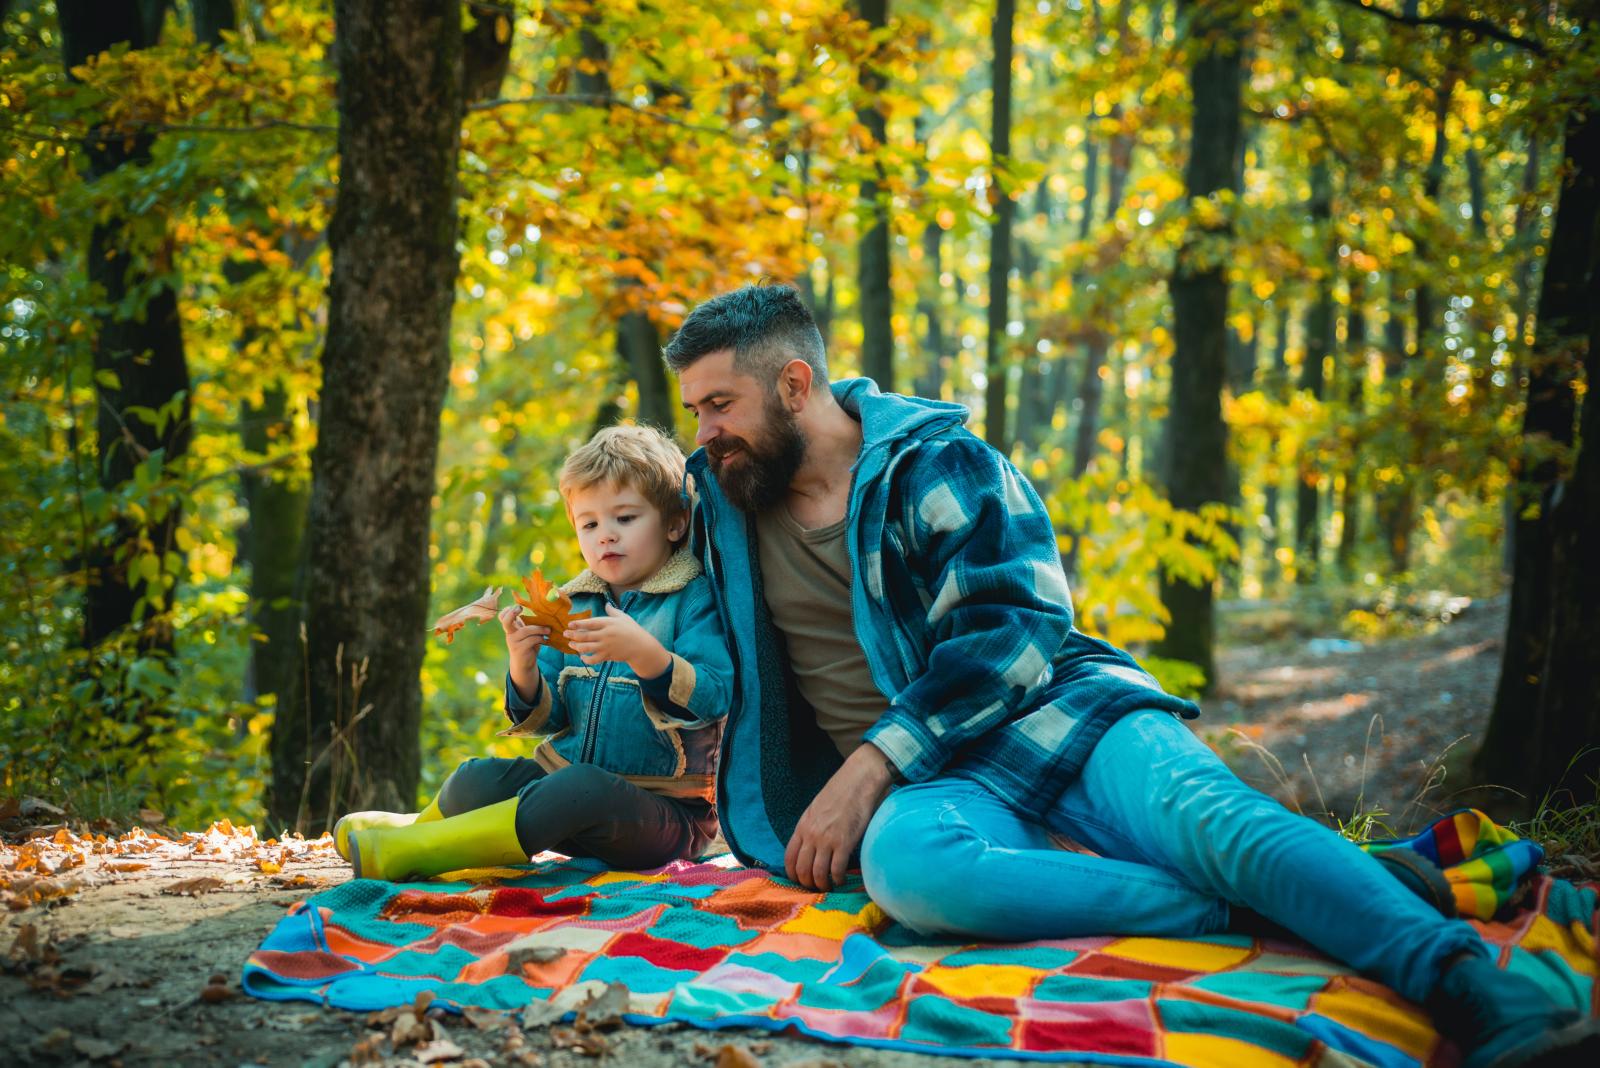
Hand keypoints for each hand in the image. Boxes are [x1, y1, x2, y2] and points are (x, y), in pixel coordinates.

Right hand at [501, 603, 548, 701]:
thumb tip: (544, 611)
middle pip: (506, 621)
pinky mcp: (519, 649)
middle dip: (512, 613)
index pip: (502, 616)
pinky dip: (540, 638)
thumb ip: (529, 624)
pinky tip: (545, 640)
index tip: (519, 606)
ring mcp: (513, 642)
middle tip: (521, 608)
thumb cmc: (527, 645)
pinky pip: (531, 640)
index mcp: (511, 628)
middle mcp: (509, 634)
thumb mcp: (527, 634)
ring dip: (539, 629)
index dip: (508, 610)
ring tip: (548, 631)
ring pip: (526, 630)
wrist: (524, 664)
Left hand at [565, 604, 670, 676]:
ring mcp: (606, 646)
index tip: (570, 624)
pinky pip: (593, 659)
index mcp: (608, 623)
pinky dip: (586, 659)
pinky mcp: (607, 656)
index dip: (578, 624)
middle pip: (585, 635)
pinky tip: (582, 657)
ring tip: (571, 644)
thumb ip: (613, 611)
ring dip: (576, 646)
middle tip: (565, 634)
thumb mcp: (624, 617)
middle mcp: (605, 635)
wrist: (641, 646)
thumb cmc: (632, 630)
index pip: (590, 623)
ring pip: (586, 648)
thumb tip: (606, 604)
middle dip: (572, 635)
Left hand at [785, 742, 894, 890]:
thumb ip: (811, 827)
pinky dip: (838, 879)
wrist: (858, 780)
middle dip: (807, 883)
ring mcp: (826, 840)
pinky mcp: (844, 843)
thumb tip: (811, 845)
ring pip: (817, 874)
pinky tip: (841, 879)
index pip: (789, 858)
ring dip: (822, 885)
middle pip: (801, 870)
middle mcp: (811, 835)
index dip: (793, 874)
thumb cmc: (840, 792)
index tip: (800, 880)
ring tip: (828, 886)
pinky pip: (836, 870)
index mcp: (802, 826)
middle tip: (815, 887)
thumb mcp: (816, 808)